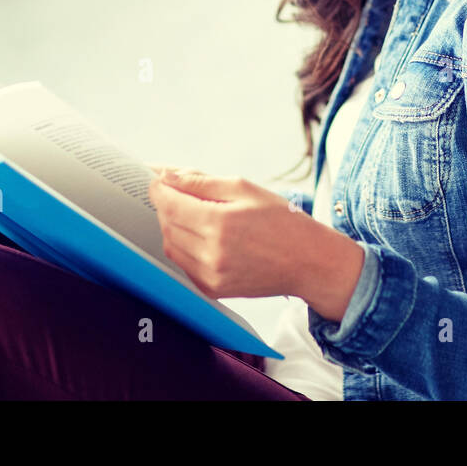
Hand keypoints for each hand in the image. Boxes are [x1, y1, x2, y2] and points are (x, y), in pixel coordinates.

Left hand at [147, 168, 363, 319]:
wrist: (308, 261)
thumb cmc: (281, 220)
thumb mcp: (244, 188)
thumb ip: (201, 182)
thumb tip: (166, 175)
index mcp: (220, 223)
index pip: (168, 203)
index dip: (157, 188)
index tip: (157, 179)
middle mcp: (211, 253)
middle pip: (166, 224)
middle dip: (167, 205)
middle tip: (180, 193)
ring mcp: (211, 275)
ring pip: (170, 245)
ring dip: (173, 226)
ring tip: (196, 215)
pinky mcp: (212, 290)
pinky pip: (183, 264)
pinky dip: (184, 247)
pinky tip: (203, 237)